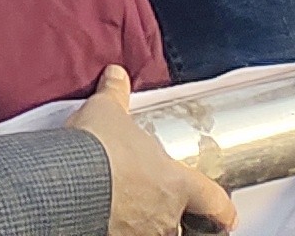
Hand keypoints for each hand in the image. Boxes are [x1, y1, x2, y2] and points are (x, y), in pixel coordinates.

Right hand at [75, 69, 228, 234]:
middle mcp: (165, 215)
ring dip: (141, 221)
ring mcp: (142, 234)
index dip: (221, 208)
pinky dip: (116, 227)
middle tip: (150, 196)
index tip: (224, 212)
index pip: (214, 202)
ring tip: (122, 205)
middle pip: (181, 222)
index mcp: (176, 183)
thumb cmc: (100, 148)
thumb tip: (116, 74)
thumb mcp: (108, 111)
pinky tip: (102, 214)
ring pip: (152, 231)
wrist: (69, 180)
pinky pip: (121, 234)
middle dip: (168, 211)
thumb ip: (117, 94)